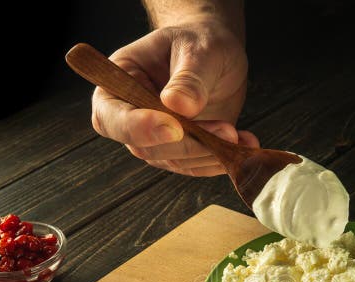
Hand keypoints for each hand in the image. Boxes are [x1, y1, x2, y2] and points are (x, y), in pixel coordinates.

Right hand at [91, 17, 258, 176]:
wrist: (215, 54)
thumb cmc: (200, 42)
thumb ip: (189, 78)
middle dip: (188, 143)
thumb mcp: (199, 50)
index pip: (112, 117)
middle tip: (226, 130)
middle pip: (145, 147)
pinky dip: (220, 159)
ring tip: (238, 135)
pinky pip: (195, 165)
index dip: (139, 127)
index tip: (175, 126)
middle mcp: (129, 115)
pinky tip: (243, 143)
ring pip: (173, 160)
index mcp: (118, 82)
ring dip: (209, 153)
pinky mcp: (180, 150)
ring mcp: (154, 137)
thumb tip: (178, 106)